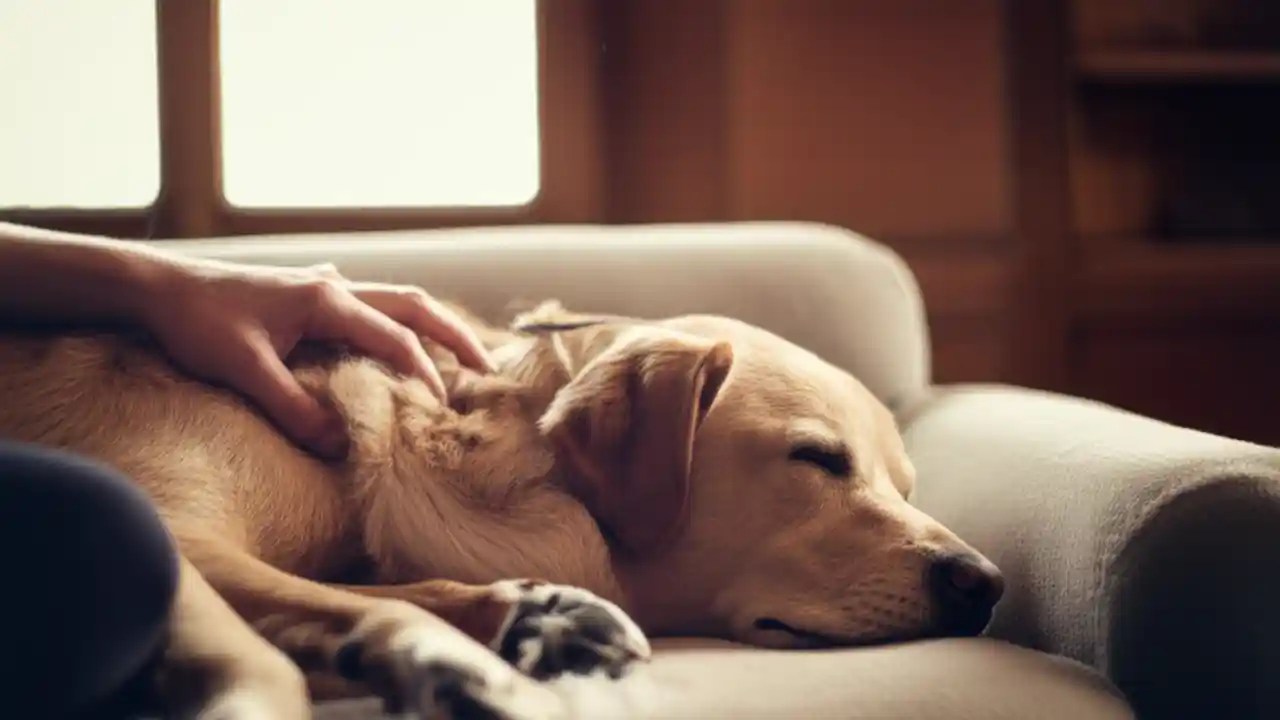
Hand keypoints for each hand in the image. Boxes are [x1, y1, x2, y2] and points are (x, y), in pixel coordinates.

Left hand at [142, 259, 491, 457]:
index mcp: (329, 299)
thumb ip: (293, 408)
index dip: (426, 376)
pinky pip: (367, 307)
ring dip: (430, 328)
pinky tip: (389, 342)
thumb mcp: (243, 370)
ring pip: (394, 302)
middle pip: (414, 307)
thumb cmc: (196, 321)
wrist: (156, 287)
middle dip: (455, 336)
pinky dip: (394, 324)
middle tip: (488, 369)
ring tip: (457, 358)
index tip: (444, 411)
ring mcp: (323, 286)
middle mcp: (335, 286)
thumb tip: (339, 445)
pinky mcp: (308, 295)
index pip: (397, 339)